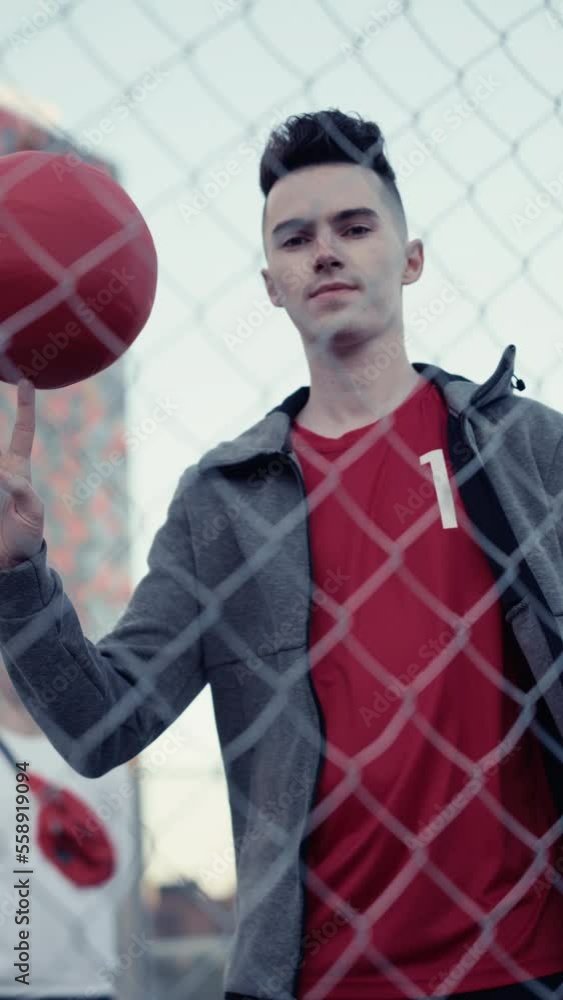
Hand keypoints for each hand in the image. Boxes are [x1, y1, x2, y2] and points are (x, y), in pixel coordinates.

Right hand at [0, 379, 43, 568]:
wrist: (7, 565)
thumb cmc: (25, 538)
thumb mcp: (32, 513)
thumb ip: (22, 491)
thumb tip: (3, 474)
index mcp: (16, 471)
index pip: (21, 432)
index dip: (25, 408)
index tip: (26, 382)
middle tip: (6, 463)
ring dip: (1, 468)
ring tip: (4, 488)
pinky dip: (1, 479)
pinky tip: (1, 492)